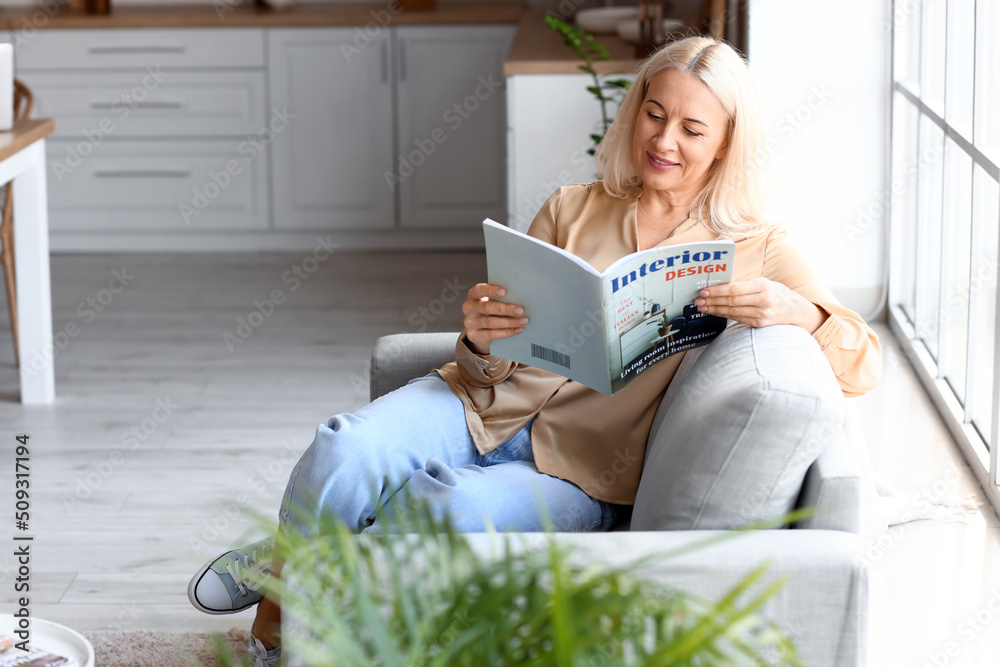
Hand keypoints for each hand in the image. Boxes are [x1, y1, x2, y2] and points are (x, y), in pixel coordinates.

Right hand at [462, 283, 528, 355]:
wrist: (480, 330)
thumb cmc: (490, 311)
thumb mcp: (492, 302)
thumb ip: (501, 299)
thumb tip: (520, 298)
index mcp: (473, 296)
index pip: (478, 290)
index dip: (490, 290)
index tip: (504, 292)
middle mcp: (469, 308)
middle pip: (486, 307)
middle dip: (505, 309)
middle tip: (520, 310)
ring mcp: (470, 322)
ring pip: (490, 322)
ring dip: (509, 322)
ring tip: (522, 321)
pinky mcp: (474, 335)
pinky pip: (491, 334)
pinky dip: (506, 332)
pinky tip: (517, 330)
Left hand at [693, 277, 826, 332]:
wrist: (795, 310)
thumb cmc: (775, 292)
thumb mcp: (763, 283)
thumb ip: (743, 285)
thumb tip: (719, 286)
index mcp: (762, 286)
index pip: (734, 289)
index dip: (717, 291)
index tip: (703, 292)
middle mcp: (763, 301)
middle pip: (731, 302)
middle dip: (712, 301)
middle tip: (698, 301)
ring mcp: (762, 315)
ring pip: (733, 312)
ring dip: (715, 310)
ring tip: (702, 307)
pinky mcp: (760, 324)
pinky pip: (737, 319)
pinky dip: (724, 315)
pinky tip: (714, 312)